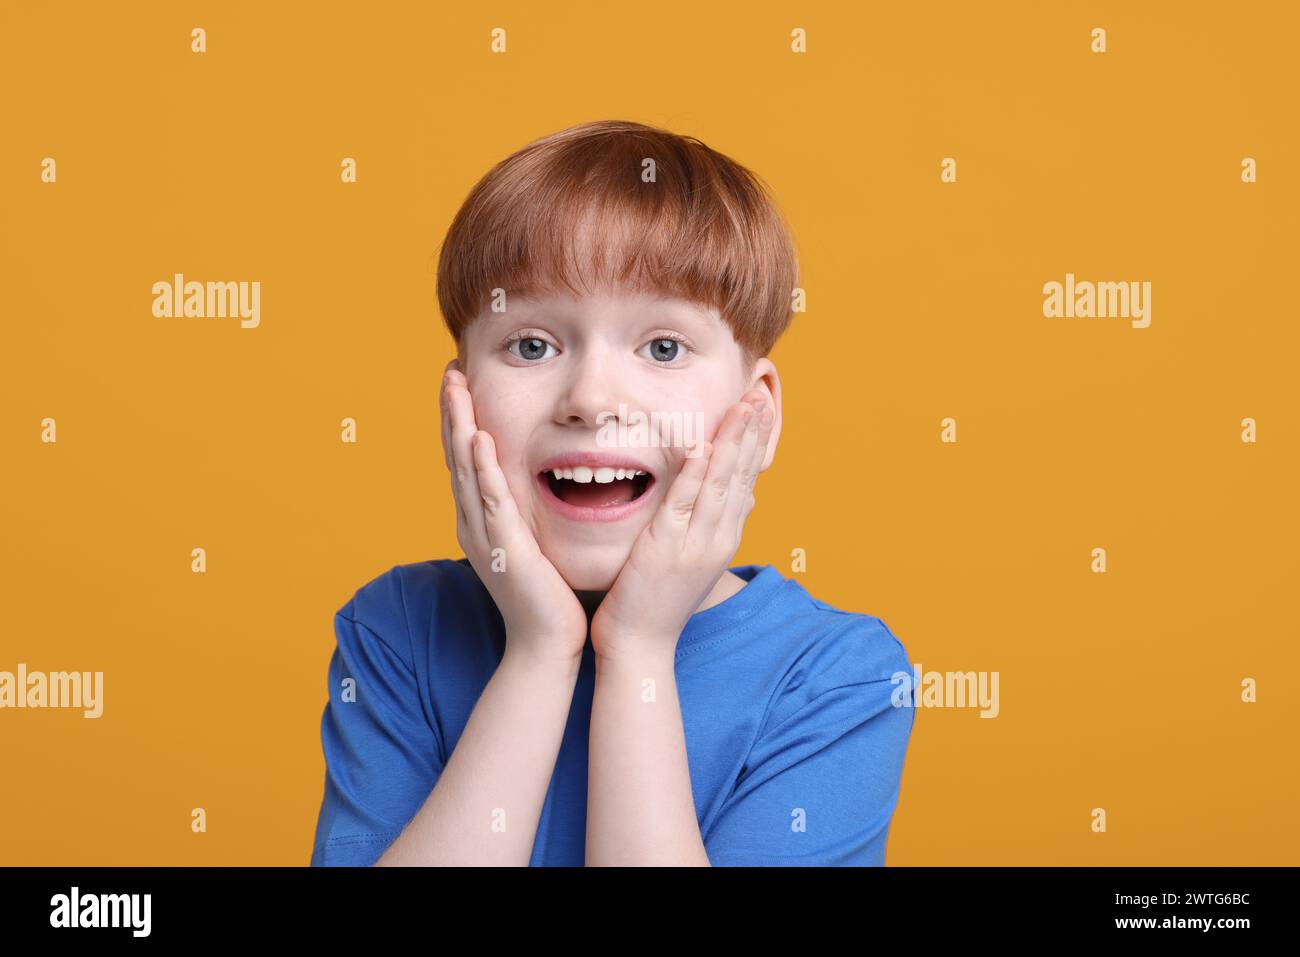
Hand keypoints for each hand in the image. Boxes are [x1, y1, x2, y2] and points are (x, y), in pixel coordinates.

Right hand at [441, 362, 589, 664]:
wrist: (544, 643)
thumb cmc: (545, 596)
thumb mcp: (529, 544)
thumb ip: (522, 515)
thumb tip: (528, 488)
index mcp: (480, 520)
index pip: (466, 460)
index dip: (460, 419)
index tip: (460, 382)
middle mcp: (474, 522)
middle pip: (457, 456)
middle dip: (452, 412)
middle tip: (449, 370)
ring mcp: (485, 535)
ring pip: (467, 471)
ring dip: (459, 427)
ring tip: (455, 389)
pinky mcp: (504, 548)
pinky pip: (491, 501)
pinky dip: (483, 470)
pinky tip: (479, 441)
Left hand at [590, 389, 774, 660]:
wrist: (639, 646)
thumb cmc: (652, 604)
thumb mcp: (685, 562)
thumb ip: (698, 530)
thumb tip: (709, 506)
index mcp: (722, 540)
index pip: (744, 482)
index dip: (754, 444)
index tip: (760, 410)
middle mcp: (718, 538)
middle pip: (741, 475)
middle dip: (753, 432)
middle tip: (761, 394)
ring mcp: (696, 542)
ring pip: (721, 481)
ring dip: (734, 441)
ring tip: (745, 405)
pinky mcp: (668, 547)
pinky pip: (686, 500)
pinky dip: (696, 470)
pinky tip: (703, 442)